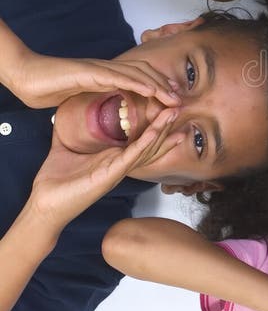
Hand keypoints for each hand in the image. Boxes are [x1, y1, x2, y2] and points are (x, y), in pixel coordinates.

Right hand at [11, 52, 180, 110]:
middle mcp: (106, 69)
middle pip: (143, 73)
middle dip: (164, 85)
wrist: (24, 77)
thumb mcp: (78, 96)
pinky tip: (150, 90)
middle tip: (181, 99)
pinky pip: (118, 77)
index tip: (171, 99)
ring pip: (136, 73)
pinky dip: (137, 83)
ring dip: (158, 85)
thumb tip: (105, 105)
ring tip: (173, 97)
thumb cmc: (46, 86)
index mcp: (105, 75)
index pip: (137, 78)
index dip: (156, 86)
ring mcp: (99, 69)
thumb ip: (94, 97)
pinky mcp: (89, 72)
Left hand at [27, 108, 182, 229]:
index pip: (140, 139)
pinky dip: (144, 144)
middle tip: (179, 106)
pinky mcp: (110, 176)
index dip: (155, 124)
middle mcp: (120, 164)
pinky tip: (153, 132)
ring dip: (161, 131)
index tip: (166, 108)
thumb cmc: (55, 181)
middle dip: (166, 125)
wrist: (44, 203)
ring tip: (173, 114)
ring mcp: (117, 171)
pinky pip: (131, 158)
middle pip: (151, 143)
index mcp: (113, 158)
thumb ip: (68, 131)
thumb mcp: (65, 148)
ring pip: (146, 149)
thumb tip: (63, 113)